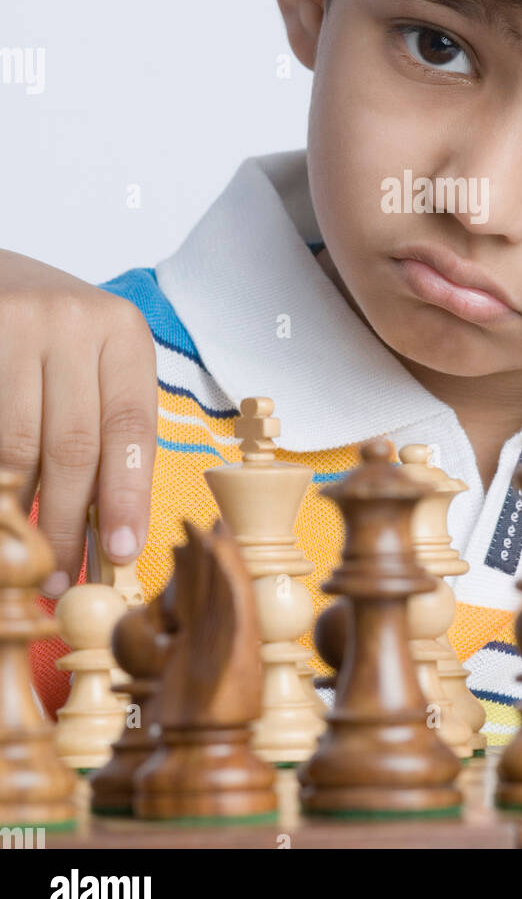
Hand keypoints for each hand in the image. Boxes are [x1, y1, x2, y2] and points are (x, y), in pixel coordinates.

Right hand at [0, 249, 156, 592]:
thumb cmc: (51, 337)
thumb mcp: (94, 363)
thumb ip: (108, 428)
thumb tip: (114, 530)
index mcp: (122, 330)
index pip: (132, 426)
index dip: (127, 496)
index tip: (124, 552)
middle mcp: (72, 320)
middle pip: (73, 444)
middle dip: (68, 523)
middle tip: (61, 578)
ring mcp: (15, 325)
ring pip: (17, 446)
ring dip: (21, 511)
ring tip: (25, 556)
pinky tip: (2, 510)